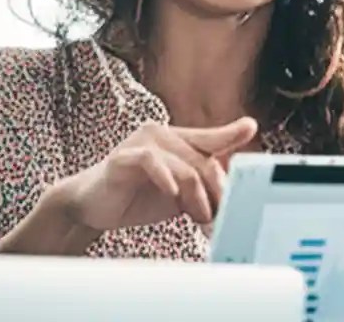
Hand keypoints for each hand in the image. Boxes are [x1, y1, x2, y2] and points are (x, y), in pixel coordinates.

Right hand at [54, 118, 258, 232]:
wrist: (93, 207)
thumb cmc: (137, 197)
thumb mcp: (178, 194)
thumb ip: (201, 187)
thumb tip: (230, 195)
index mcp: (175, 140)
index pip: (209, 137)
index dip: (230, 133)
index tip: (250, 127)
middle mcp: (160, 134)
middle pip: (204, 161)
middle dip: (215, 192)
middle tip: (215, 216)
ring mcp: (141, 144)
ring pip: (185, 166)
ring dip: (196, 197)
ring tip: (197, 216)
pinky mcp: (123, 158)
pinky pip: (151, 162)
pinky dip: (166, 179)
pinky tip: (172, 195)